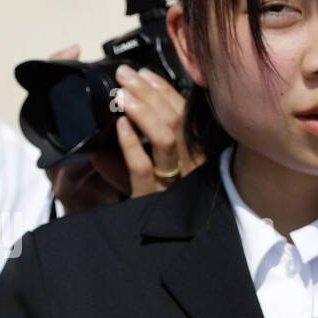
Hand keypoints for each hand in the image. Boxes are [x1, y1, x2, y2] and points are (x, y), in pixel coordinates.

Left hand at [113, 63, 192, 195]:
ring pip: (164, 139)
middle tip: (125, 75)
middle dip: (148, 92)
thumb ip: (158, 140)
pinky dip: (132, 144)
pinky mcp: (152, 198)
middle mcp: (191, 165)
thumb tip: (136, 108)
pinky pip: (143, 168)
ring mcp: (174, 182)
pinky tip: (120, 126)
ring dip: (142, 111)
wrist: (160, 245)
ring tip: (121, 95)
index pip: (184, 112)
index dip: (164, 90)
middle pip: (175, 119)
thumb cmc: (161, 200)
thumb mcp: (167, 167)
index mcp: (197, 153)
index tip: (144, 73)